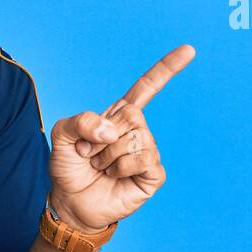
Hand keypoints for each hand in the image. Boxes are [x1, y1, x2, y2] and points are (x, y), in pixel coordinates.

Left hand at [48, 44, 195, 231]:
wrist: (70, 201)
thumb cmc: (69, 166)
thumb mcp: (63, 135)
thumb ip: (81, 121)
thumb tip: (112, 130)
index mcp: (119, 115)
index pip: (147, 87)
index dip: (167, 69)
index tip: (189, 50)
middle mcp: (137, 131)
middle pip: (133, 116)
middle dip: (102, 137)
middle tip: (90, 153)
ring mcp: (147, 152)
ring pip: (136, 140)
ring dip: (108, 156)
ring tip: (101, 167)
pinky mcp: (153, 174)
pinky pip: (144, 160)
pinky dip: (122, 169)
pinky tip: (115, 177)